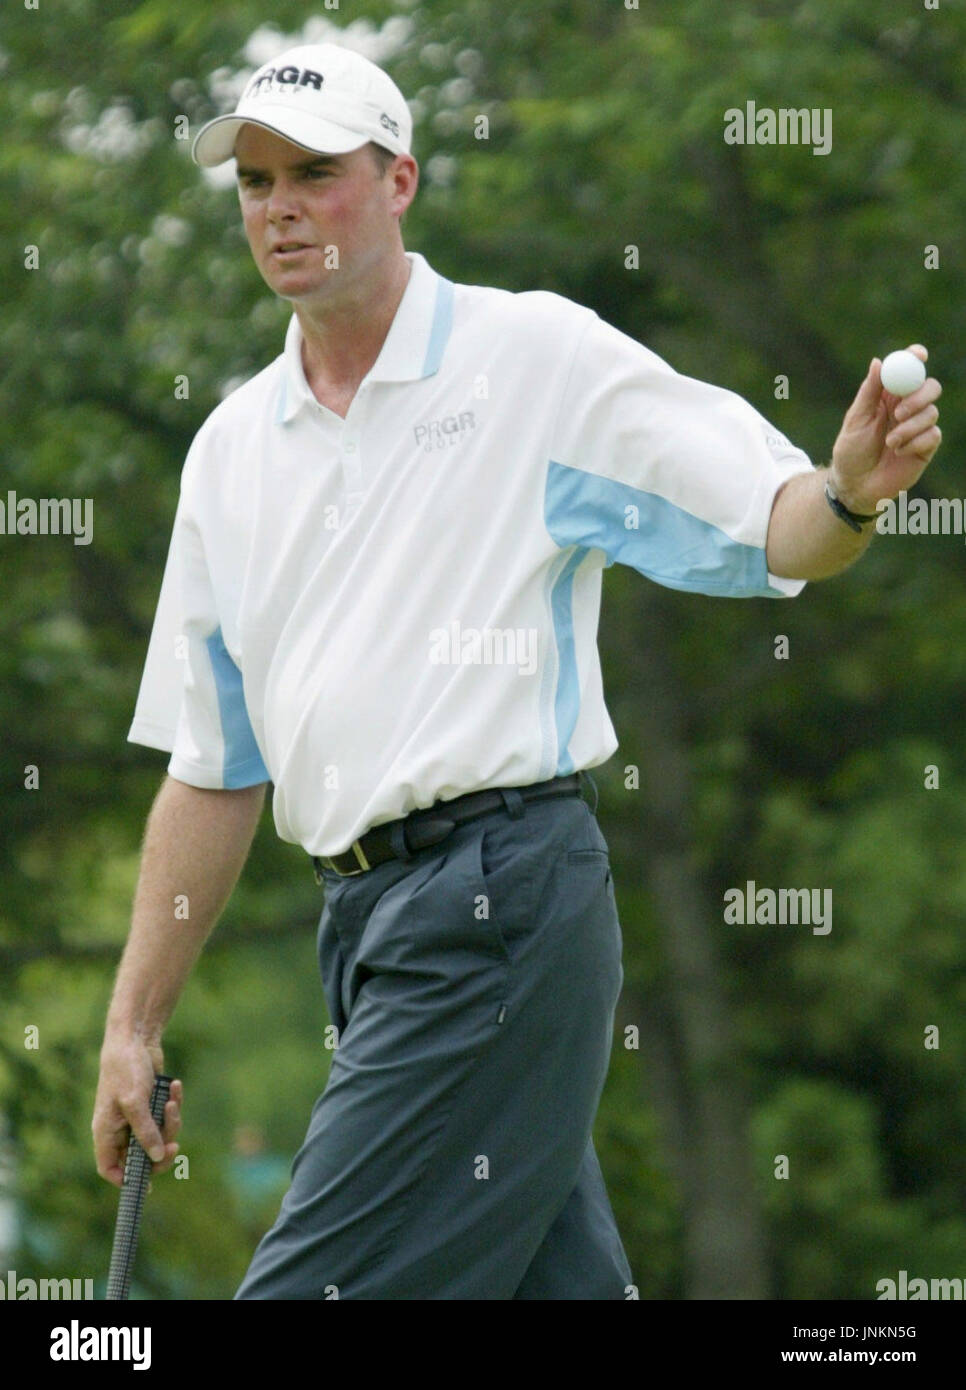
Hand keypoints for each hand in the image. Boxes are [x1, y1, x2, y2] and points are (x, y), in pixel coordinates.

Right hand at [93, 1040, 181, 1187]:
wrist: (136, 1038)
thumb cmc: (126, 1068)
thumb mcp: (135, 1101)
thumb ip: (145, 1131)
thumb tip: (155, 1157)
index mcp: (106, 1130)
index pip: (108, 1167)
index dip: (124, 1180)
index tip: (145, 1185)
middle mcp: (120, 1128)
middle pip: (140, 1156)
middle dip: (160, 1151)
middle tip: (176, 1147)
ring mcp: (136, 1117)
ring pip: (158, 1137)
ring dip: (171, 1122)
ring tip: (173, 1101)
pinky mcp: (151, 1106)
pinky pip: (166, 1117)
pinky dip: (173, 1105)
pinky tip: (175, 1086)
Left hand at [828, 345, 941, 513]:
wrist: (855, 486)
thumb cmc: (851, 451)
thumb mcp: (856, 419)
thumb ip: (869, 391)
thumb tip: (878, 362)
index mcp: (889, 396)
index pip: (908, 370)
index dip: (915, 358)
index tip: (918, 355)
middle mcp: (907, 408)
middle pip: (929, 387)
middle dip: (919, 396)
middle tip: (900, 412)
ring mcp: (918, 427)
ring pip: (931, 412)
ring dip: (909, 427)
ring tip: (889, 442)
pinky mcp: (926, 446)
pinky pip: (933, 435)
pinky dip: (914, 443)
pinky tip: (899, 452)